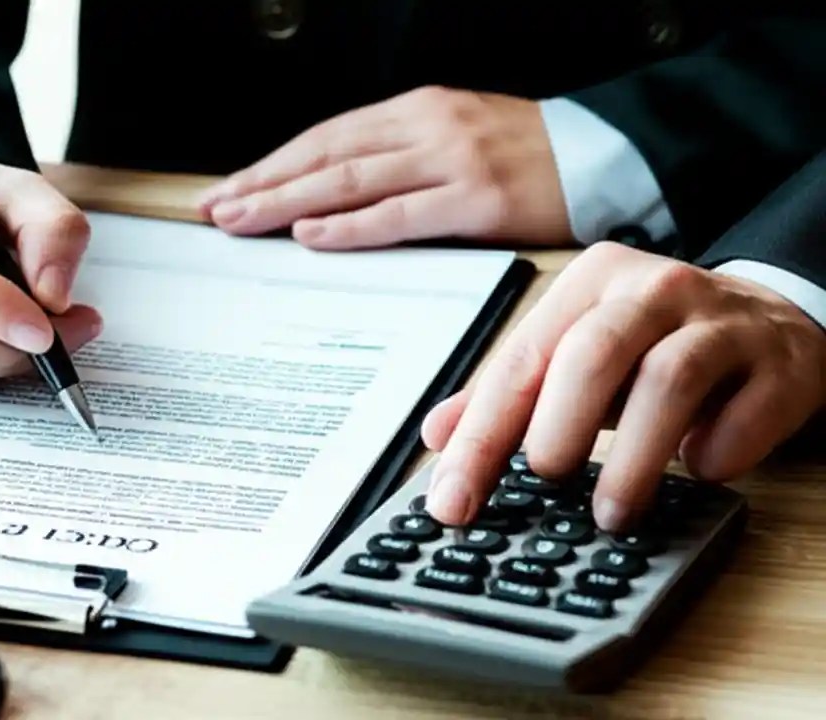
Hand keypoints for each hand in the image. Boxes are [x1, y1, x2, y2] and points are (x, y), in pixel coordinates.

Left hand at [198, 86, 572, 248]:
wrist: (606, 154)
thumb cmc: (524, 155)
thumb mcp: (451, 138)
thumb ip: (394, 159)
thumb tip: (326, 196)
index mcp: (415, 112)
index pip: (324, 139)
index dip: (270, 166)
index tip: (227, 190)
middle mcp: (425, 127)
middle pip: (324, 156)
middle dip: (262, 184)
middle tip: (215, 210)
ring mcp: (450, 160)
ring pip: (349, 181)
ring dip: (287, 203)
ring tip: (241, 221)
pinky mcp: (477, 198)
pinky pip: (398, 214)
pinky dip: (349, 226)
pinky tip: (310, 235)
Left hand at [420, 242, 825, 531]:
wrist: (772, 321)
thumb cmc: (656, 345)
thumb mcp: (576, 351)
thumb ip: (510, 391)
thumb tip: (436, 434)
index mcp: (590, 285)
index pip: (520, 361)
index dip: (480, 437)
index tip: (452, 501)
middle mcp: (654, 290)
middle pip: (592, 354)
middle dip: (558, 427)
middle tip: (543, 482)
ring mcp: (723, 323)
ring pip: (668, 381)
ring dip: (633, 458)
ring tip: (611, 513)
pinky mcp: (782, 362)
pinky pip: (748, 411)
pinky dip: (719, 450)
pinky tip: (699, 469)